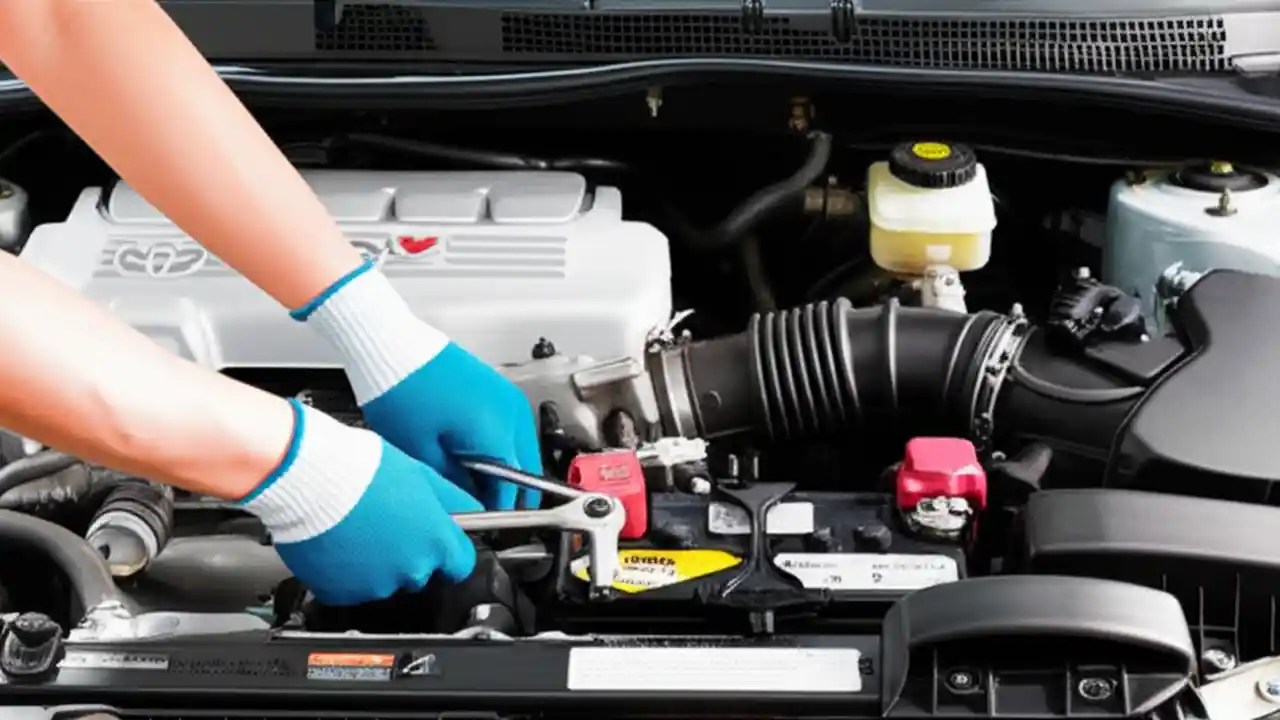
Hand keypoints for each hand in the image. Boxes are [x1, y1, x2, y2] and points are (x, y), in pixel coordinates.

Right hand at [240, 399, 482, 605]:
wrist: (309, 477)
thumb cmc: (360, 469)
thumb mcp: (419, 473)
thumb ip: (450, 499)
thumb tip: (473, 510)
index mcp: (434, 541)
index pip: (461, 563)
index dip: (450, 552)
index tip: (440, 544)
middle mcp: (410, 569)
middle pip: (421, 573)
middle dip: (408, 554)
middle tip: (387, 525)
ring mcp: (375, 586)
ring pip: (385, 582)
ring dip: (376, 564)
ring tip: (359, 530)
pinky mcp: (340, 594)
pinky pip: (350, 589)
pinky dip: (346, 574)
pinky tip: (340, 544)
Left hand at [292, 260, 542, 509]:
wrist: (393, 345)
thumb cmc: (401, 390)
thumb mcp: (422, 453)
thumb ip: (454, 485)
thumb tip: (470, 505)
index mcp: (497, 433)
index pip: (513, 490)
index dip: (497, 513)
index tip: (484, 524)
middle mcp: (513, 414)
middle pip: (525, 472)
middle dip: (505, 493)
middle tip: (479, 508)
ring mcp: (509, 399)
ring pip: (520, 451)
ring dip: (502, 471)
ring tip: (469, 481)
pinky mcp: (499, 390)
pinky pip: (510, 430)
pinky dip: (497, 448)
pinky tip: (468, 454)